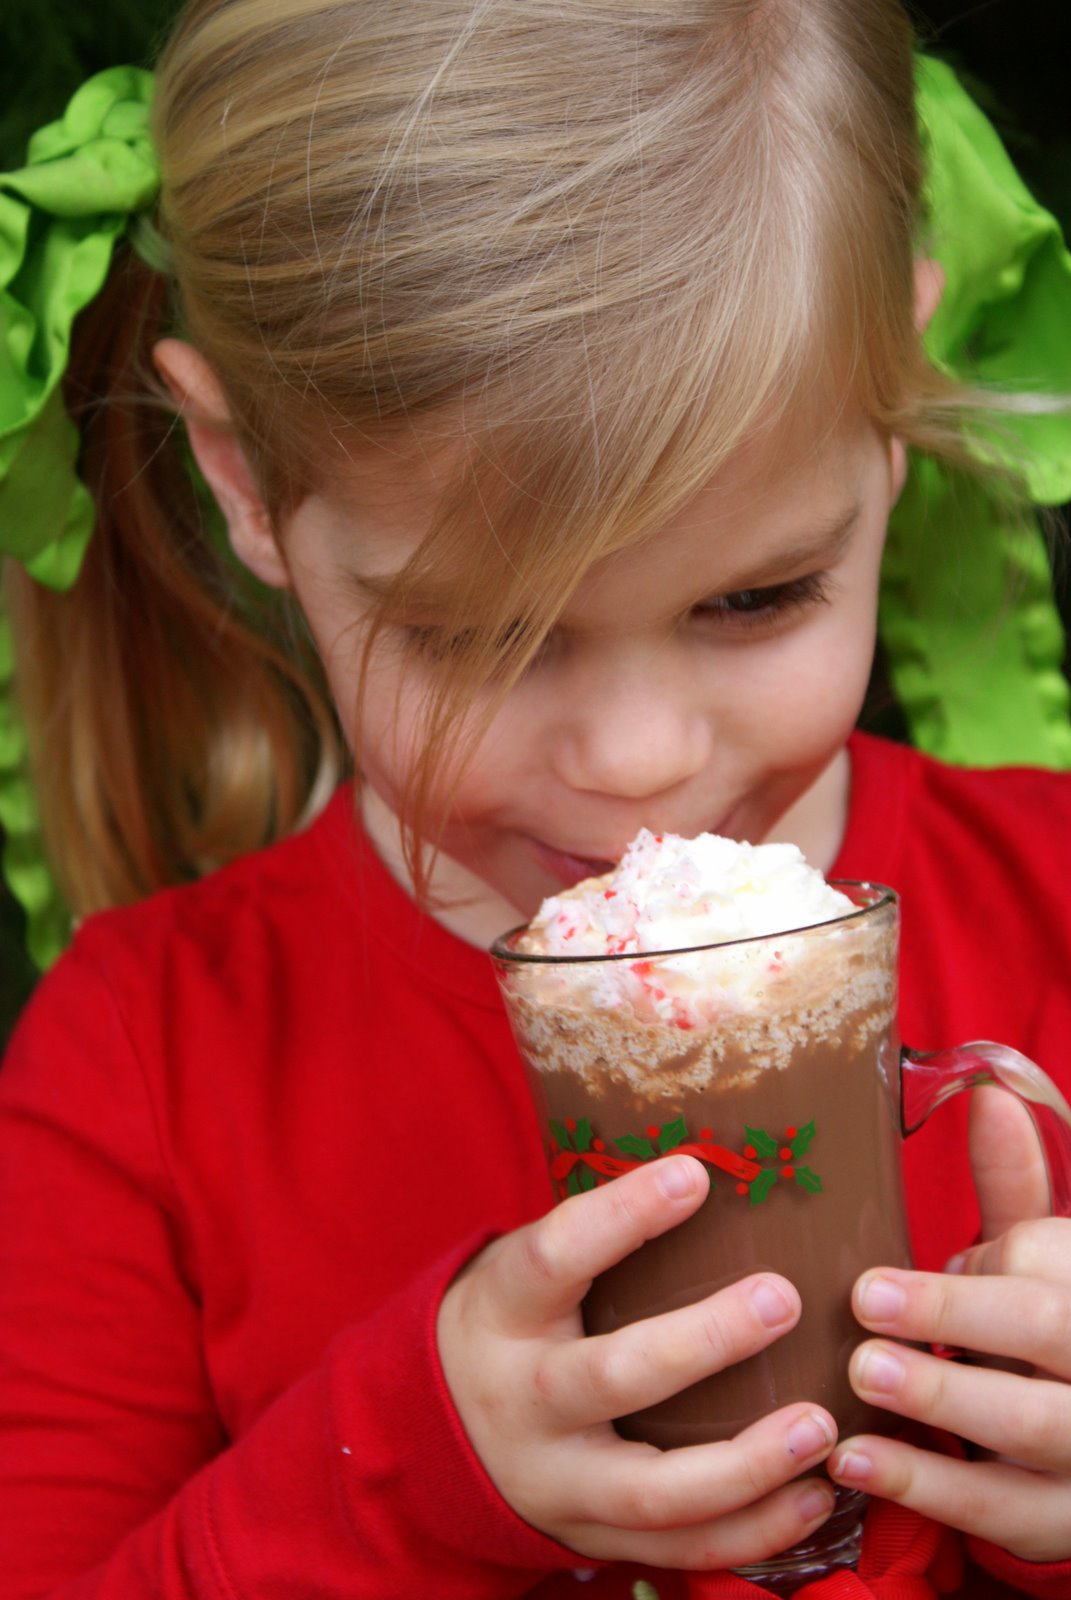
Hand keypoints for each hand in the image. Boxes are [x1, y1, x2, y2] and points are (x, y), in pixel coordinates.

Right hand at [438, 1155, 836, 1569]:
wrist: (438, 1426)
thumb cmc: (518, 1318)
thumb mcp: (528, 1266)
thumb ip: (602, 1230)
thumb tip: (717, 1160)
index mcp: (505, 1311)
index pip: (556, 1255)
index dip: (623, 1216)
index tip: (696, 1173)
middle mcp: (523, 1400)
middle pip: (610, 1378)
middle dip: (702, 1343)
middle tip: (782, 1300)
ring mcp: (556, 1482)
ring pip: (653, 1490)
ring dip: (747, 1464)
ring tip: (820, 1423)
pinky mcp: (591, 1538)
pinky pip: (679, 1548)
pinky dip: (754, 1531)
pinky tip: (816, 1494)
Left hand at [829, 1087, 1070, 1561]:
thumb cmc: (1046, 1335)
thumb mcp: (1041, 1264)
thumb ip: (1014, 1191)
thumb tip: (990, 1099)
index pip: (1050, 1269)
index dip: (980, 1267)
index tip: (884, 1276)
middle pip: (1053, 1332)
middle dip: (956, 1315)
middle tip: (864, 1304)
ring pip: (1031, 1427)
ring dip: (940, 1397)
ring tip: (860, 1373)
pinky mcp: (1057, 1524)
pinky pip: (997, 1511)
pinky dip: (922, 1484)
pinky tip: (852, 1458)